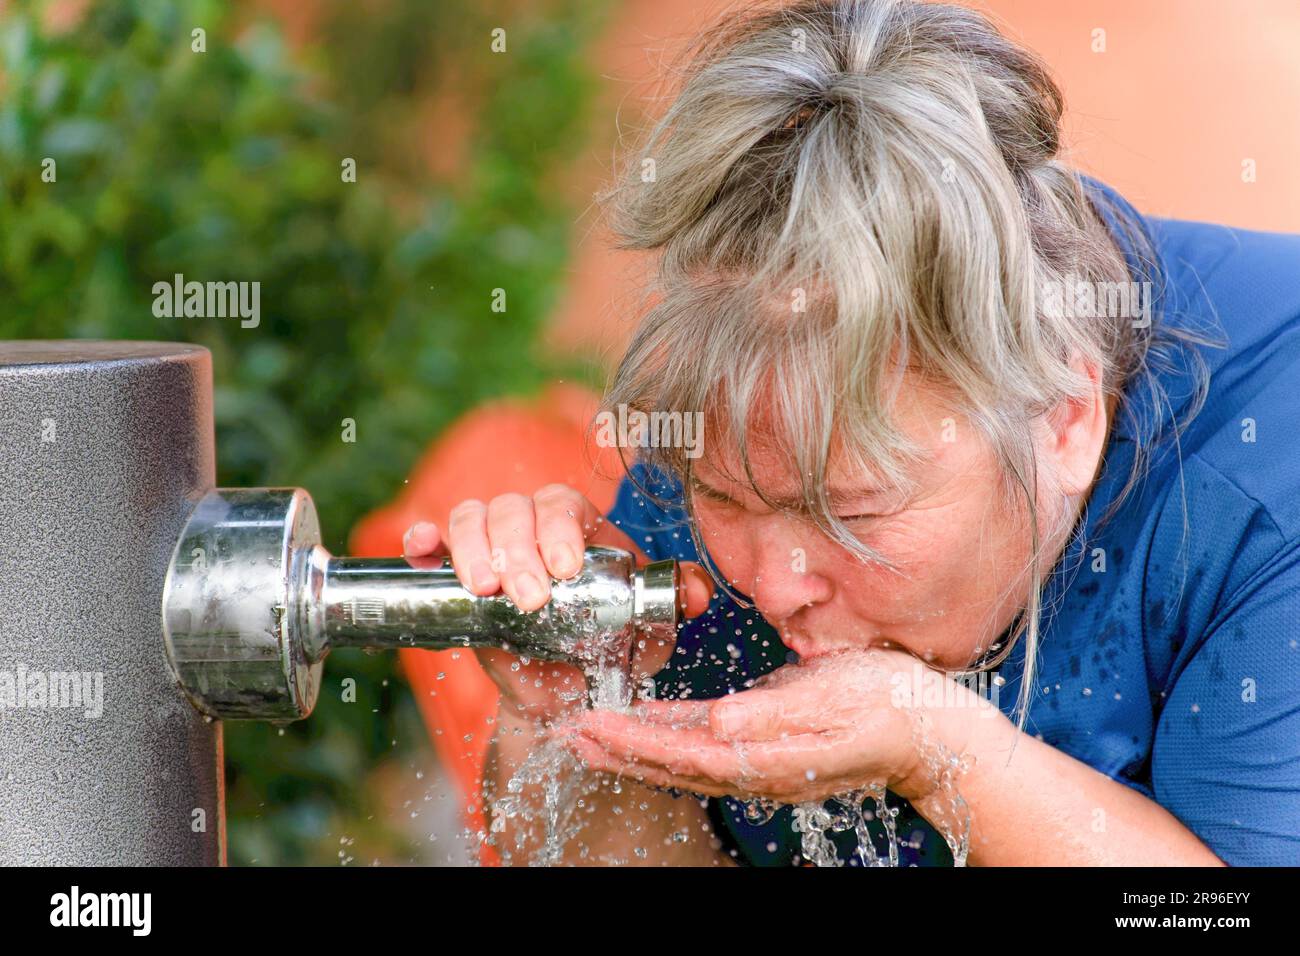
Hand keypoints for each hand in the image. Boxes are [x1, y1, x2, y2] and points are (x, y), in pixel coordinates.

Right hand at [403, 484, 713, 721]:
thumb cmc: (614, 649)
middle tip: (530, 599)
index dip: (560, 529)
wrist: (568, 694)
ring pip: (472, 516)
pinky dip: (424, 539)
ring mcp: (492, 547)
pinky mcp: (457, 575)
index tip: (566, 570)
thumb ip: (673, 605)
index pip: (564, 505)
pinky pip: (434, 542)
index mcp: (584, 529)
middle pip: (514, 507)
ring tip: (486, 589)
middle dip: (519, 550)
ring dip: (474, 547)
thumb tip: (698, 592)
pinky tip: (423, 548)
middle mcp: (534, 528)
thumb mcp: (650, 629)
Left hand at [552, 646, 1007, 805]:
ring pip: (681, 755)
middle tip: (567, 730)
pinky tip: (646, 718)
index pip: (682, 754)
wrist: (929, 728)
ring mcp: (759, 758)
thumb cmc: (887, 708)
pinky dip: (668, 732)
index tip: (590, 727)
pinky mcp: (766, 740)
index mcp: (765, 759)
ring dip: (633, 742)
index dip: (633, 743)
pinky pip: (705, 742)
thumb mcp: (833, 702)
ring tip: (589, 727)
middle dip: (616, 748)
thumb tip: (718, 724)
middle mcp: (754, 766)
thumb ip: (773, 717)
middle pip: (670, 761)